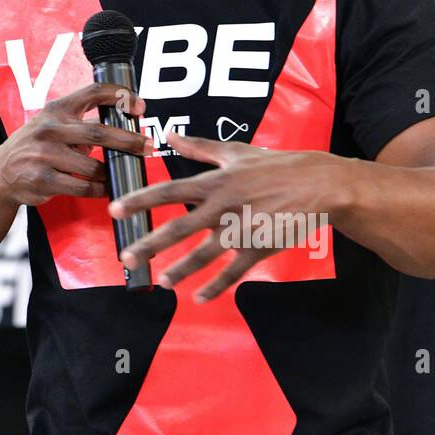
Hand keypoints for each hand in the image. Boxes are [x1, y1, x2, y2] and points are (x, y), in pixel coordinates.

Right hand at [0, 82, 151, 206]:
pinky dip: (100, 189)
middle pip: (99, 132)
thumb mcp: (53, 126)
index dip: (120, 96)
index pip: (92, 92)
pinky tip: (107, 189)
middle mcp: (49, 129)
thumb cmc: (35, 148)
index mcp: (56, 110)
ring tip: (123, 172)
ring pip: (93, 166)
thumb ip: (82, 124)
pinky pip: (82, 187)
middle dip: (129, 140)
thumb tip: (123, 124)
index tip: (140, 107)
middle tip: (148, 146)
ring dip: (112, 172)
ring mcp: (44, 155)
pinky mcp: (42, 180)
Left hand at [108, 130, 345, 300]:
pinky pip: (233, 272)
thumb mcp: (237, 153)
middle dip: (150, 244)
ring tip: (161, 282)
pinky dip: (216, 286)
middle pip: (179, 227)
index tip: (115, 210)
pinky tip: (199, 298)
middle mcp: (223, 206)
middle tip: (126, 258)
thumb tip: (170, 136)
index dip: (140, 200)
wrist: (319, 184)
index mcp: (215, 182)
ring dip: (181, 270)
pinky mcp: (259, 248)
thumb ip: (200, 147)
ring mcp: (241, 229)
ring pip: (204, 254)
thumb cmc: (277, 166)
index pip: (169, 191)